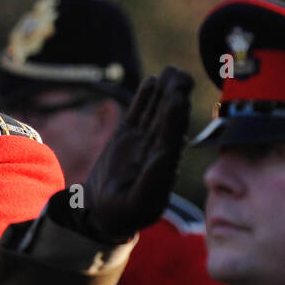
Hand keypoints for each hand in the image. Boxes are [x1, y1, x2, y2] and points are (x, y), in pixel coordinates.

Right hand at [80, 65, 195, 241]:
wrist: (102, 212)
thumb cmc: (121, 214)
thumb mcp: (135, 205)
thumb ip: (151, 182)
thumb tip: (165, 155)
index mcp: (163, 168)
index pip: (170, 138)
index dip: (174, 119)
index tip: (178, 99)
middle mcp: (157, 151)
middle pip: (167, 121)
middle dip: (174, 98)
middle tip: (181, 76)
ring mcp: (142, 142)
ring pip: (154, 113)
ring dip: (164, 92)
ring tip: (171, 71)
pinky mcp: (127, 137)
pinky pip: (137, 114)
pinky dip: (144, 98)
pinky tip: (152, 81)